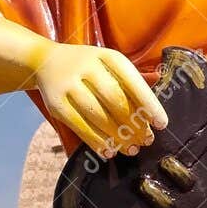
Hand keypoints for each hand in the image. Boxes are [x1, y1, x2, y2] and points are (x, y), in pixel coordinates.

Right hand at [31, 43, 168, 156]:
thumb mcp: (110, 63)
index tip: (162, 124)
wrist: (45, 61)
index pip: (133, 82)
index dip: (149, 105)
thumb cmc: (88, 66)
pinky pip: (80, 127)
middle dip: (134, 125)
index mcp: (108, 57)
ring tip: (131, 149)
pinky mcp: (56, 104)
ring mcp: (69, 86)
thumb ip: (132, 77)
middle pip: (116, 101)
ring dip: (118, 137)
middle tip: (146, 140)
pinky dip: (97, 142)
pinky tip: (109, 151)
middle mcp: (88, 68)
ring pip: (98, 117)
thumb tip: (160, 79)